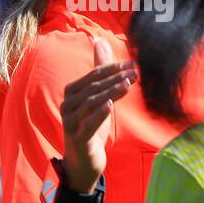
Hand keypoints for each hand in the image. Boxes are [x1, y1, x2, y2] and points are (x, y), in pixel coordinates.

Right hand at [60, 38, 136, 191]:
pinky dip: (98, 113)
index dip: (113, 68)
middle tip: (135, 72)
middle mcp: (68, 105)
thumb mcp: (99, 98)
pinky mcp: (77, 138)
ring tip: (128, 84)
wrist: (84, 160)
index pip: (93, 75)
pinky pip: (87, 123)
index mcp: (72, 93)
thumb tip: (100, 41)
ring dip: (110, 92)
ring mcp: (70, 122)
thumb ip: (100, 72)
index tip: (133, 64)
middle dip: (114, 78)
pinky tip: (110, 105)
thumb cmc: (91, 125)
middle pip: (93, 87)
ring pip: (91, 103)